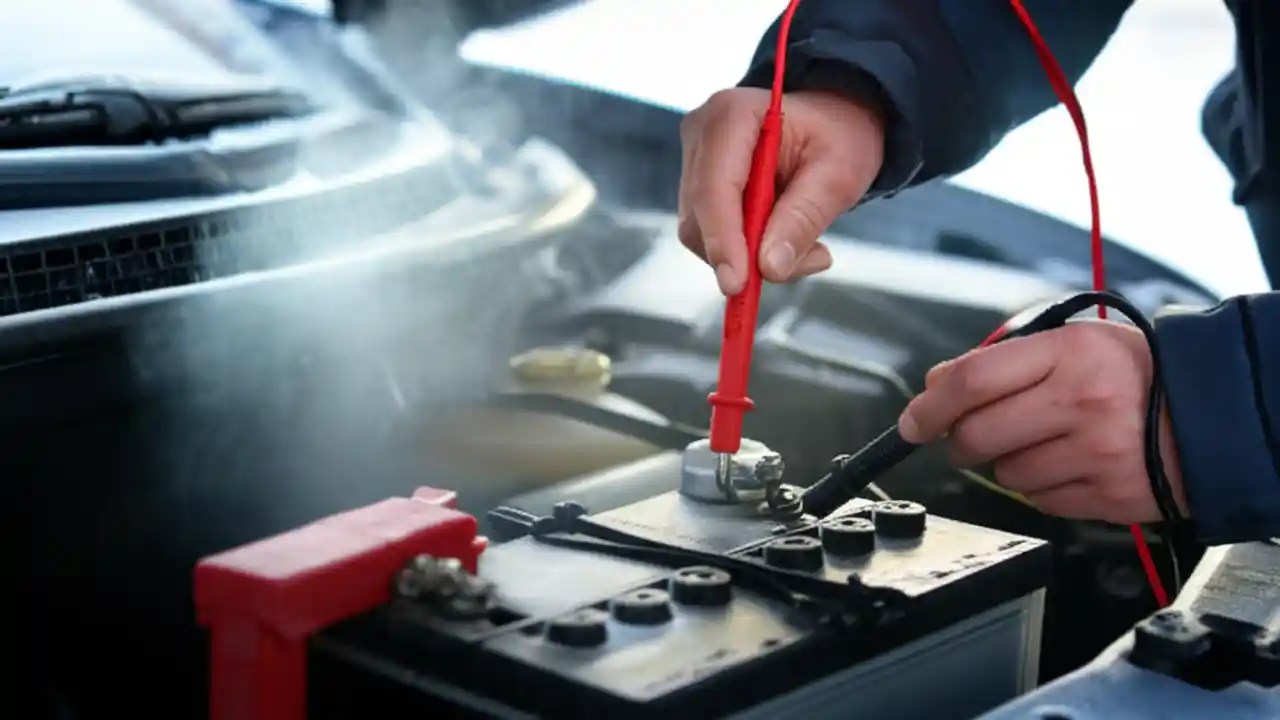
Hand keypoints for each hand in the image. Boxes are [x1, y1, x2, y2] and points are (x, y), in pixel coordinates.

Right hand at [677, 87, 884, 294]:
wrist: (832, 118)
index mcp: (732, 115)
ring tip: (808, 247)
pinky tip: (784, 238)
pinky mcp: (698, 183)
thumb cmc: (838, 133)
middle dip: (745, 254)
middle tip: (809, 260)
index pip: (713, 187)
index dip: (722, 239)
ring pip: (702, 232)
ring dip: (750, 256)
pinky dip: (747, 250)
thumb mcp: (839, 174)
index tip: (739, 283)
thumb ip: (803, 218)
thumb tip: (769, 268)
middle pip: (701, 216)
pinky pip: (711, 233)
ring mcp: (695, 159)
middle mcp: (702, 133)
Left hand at [897, 321, 1187, 523]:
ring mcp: (1096, 454)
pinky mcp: (1106, 496)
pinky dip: (1040, 488)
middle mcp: (1082, 402)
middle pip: (976, 436)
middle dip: (958, 441)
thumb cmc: (1133, 375)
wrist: (1210, 415)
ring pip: (1004, 474)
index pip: (973, 380)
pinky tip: (1067, 464)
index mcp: (1070, 353)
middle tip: (970, 435)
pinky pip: (1038, 502)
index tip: (913, 420)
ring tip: (1043, 441)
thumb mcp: (1073, 342)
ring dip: (1006, 463)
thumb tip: (936, 387)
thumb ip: (1002, 360)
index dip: (930, 406)